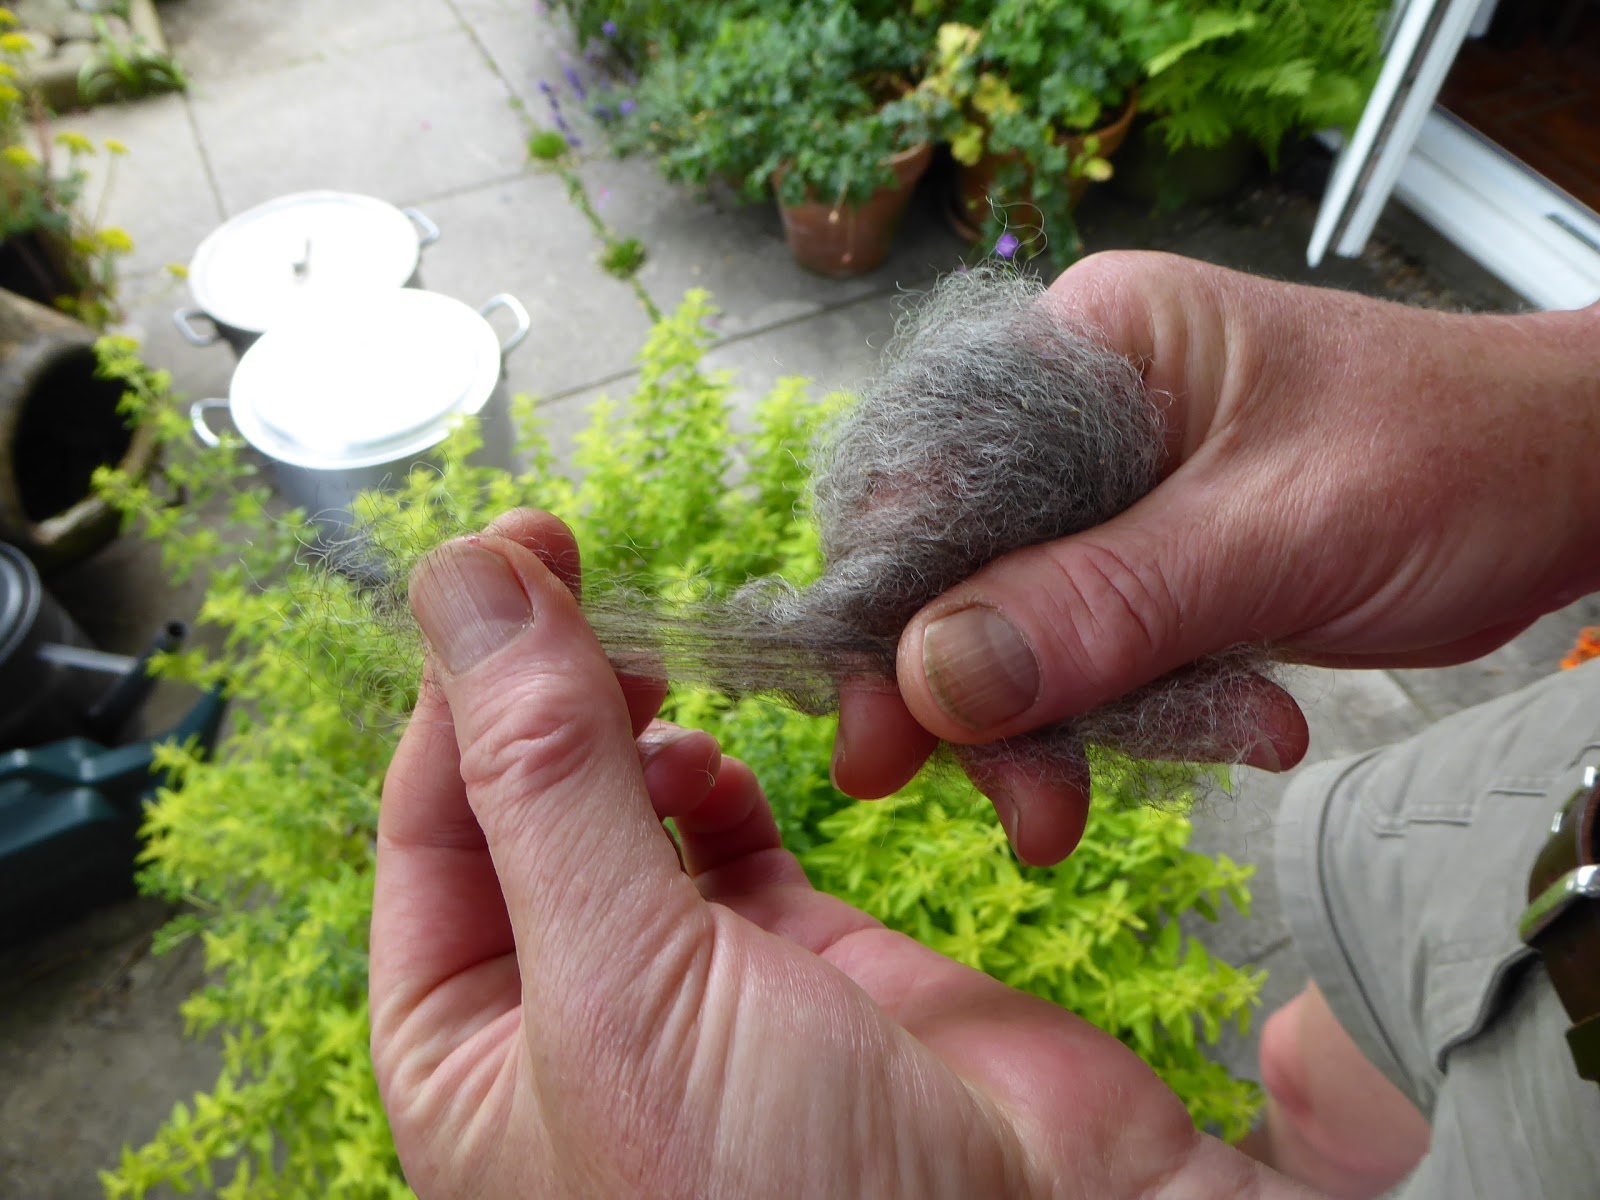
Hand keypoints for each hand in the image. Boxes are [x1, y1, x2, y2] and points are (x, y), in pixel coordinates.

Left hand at [368, 510, 1280, 1199]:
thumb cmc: (795, 1198)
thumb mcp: (622, 985)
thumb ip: (542, 777)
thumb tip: (462, 585)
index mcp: (471, 1063)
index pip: (426, 833)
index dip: (456, 684)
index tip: (504, 550)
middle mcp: (567, 1023)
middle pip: (516, 808)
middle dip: (538, 689)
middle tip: (580, 570)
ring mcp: (691, 984)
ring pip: (620, 810)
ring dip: (625, 728)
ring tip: (657, 677)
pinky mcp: (804, 956)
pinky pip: (728, 838)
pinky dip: (717, 778)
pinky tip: (718, 755)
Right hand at [836, 252, 1599, 863]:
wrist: (1565, 481)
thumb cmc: (1452, 459)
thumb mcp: (1277, 537)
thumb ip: (1106, 605)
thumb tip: (933, 680)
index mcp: (1086, 343)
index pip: (926, 474)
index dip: (889, 607)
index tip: (883, 737)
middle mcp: (1075, 408)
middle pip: (957, 561)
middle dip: (983, 695)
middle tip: (1026, 809)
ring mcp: (1108, 487)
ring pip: (1016, 625)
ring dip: (1069, 727)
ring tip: (1127, 800)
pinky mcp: (1144, 556)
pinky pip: (1089, 652)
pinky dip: (1137, 717)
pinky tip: (1239, 728)